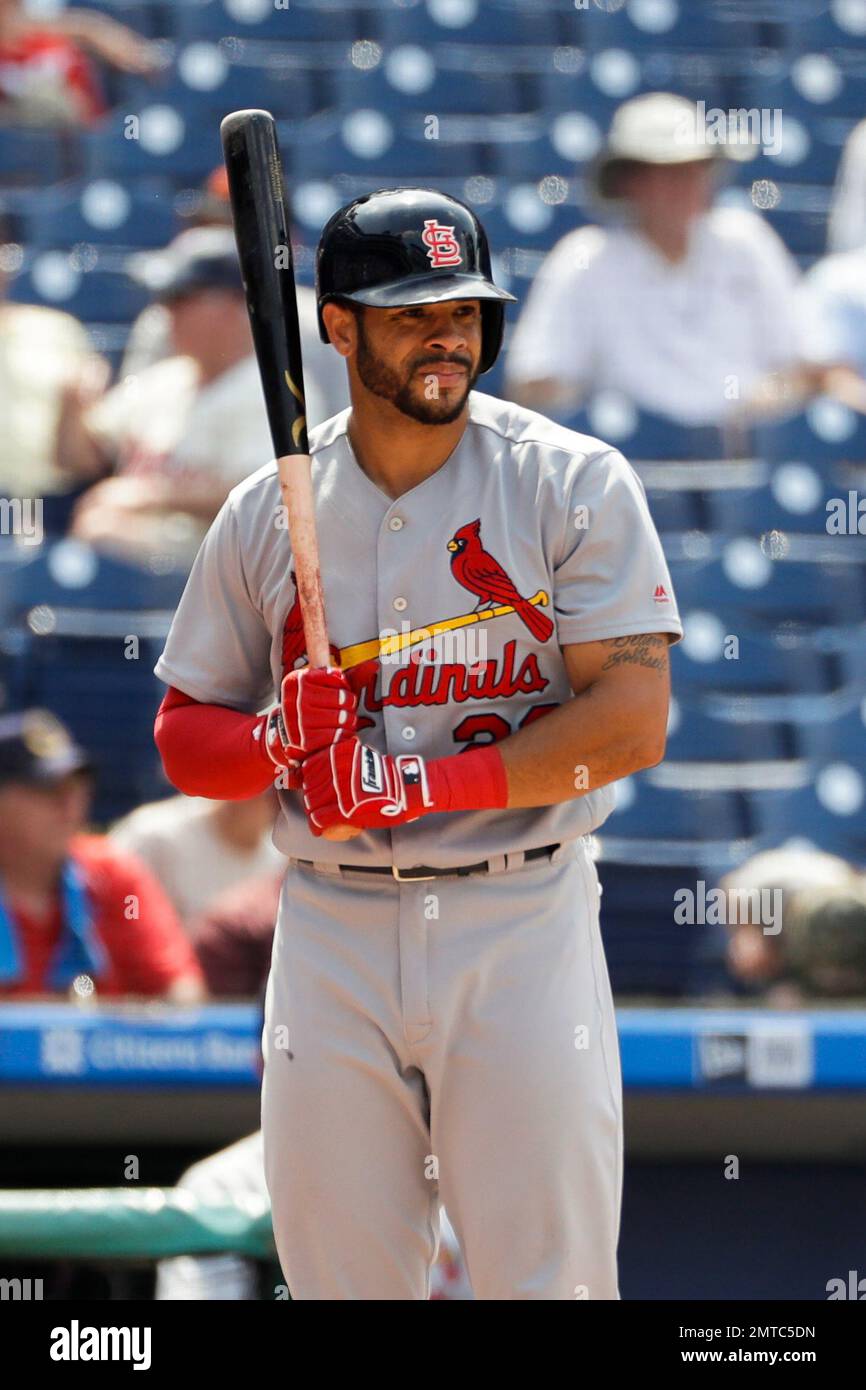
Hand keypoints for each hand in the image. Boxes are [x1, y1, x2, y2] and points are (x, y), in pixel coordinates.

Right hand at [263, 666, 357, 773]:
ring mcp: (300, 721)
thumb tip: (374, 665)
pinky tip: (338, 731)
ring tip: (342, 720)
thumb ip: (348, 676)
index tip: (337, 690)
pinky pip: (337, 735)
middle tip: (344, 708)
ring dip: (349, 720)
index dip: (343, 685)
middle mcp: (296, 698)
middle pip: (343, 698)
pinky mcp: (306, 741)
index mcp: (297, 679)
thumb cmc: (314, 705)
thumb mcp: (325, 686)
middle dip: (349, 703)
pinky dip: (343, 734)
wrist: (290, 734)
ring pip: (342, 717)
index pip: (337, 677)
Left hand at [301, 738, 433, 835]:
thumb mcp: (362, 760)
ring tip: (319, 820)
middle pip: (310, 788)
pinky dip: (318, 827)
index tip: (314, 791)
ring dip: (313, 814)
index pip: (310, 769)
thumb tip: (331, 770)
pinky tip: (320, 830)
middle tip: (317, 808)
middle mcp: (334, 769)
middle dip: (311, 800)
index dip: (311, 783)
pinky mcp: (341, 809)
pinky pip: (319, 819)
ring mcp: (336, 789)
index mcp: (337, 754)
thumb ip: (344, 764)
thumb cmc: (388, 777)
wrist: (405, 790)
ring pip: (312, 804)